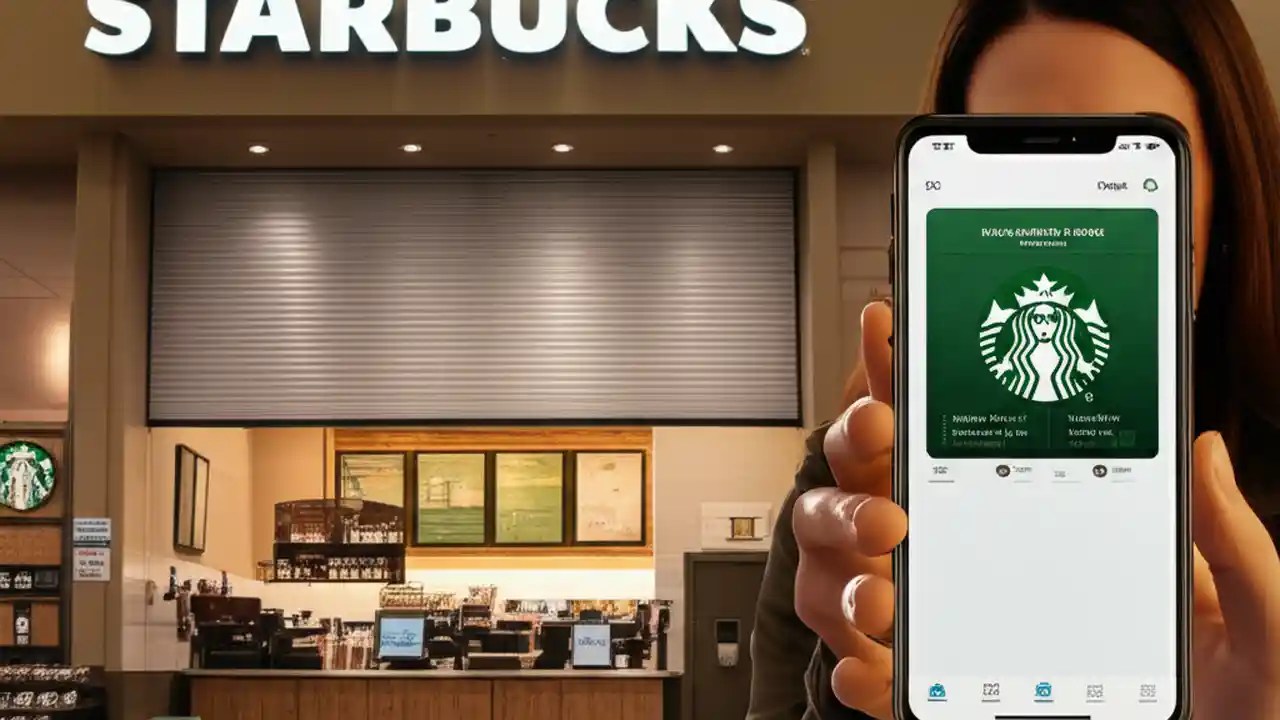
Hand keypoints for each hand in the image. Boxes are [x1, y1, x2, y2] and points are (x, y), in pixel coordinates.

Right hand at [792, 300, 898, 718]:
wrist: (927, 625)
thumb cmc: (935, 532)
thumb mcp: (943, 462)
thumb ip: (918, 398)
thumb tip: (885, 313)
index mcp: (873, 477)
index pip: (859, 438)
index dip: (861, 427)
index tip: (884, 420)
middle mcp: (847, 531)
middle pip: (829, 513)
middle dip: (852, 515)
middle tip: (889, 523)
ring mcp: (845, 593)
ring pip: (827, 592)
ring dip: (854, 598)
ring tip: (886, 608)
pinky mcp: (859, 654)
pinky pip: (851, 668)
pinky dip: (860, 673)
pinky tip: (874, 673)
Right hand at [792, 301, 1279, 719]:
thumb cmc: (1236, 707)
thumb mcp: (1255, 624)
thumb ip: (1232, 542)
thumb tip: (1207, 447)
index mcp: (1043, 519)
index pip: (964, 432)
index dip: (913, 376)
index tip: (888, 329)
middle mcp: (977, 560)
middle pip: (874, 488)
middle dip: (856, 471)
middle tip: (884, 488)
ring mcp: (947, 626)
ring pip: (845, 573)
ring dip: (845, 577)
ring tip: (881, 600)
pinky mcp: (934, 692)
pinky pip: (865, 673)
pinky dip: (855, 672)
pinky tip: (872, 672)